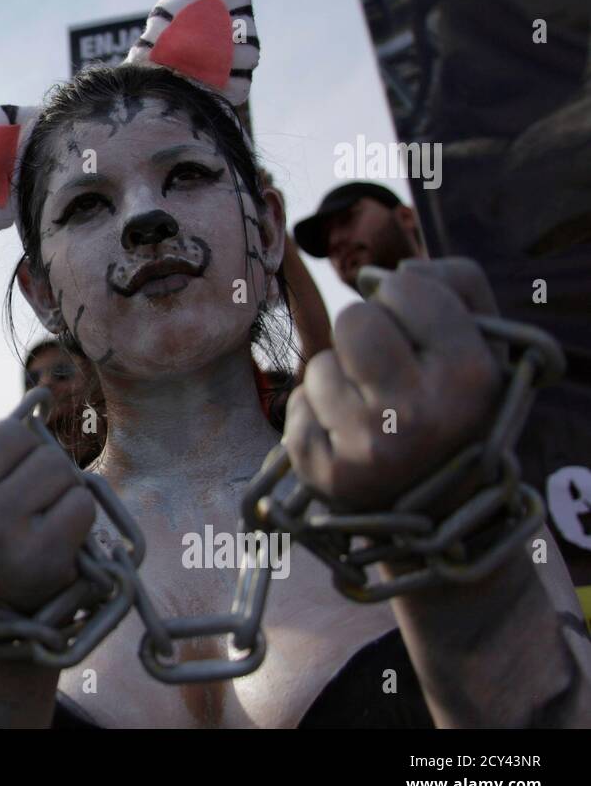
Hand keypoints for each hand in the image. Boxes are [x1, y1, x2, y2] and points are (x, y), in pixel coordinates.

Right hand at [0, 399, 95, 612]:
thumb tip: (26, 398)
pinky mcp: (38, 559)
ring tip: (28, 518)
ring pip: (53, 463)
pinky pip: (79, 500)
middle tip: (4, 499)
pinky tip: (49, 537)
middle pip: (13, 433)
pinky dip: (73, 513)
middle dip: (19, 458)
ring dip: (50, 486)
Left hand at [284, 257, 502, 511]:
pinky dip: (317, 414)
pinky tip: (347, 437)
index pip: (407, 287)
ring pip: (320, 364)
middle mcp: (419, 415)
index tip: (419, 334)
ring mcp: (367, 449)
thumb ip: (454, 284)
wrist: (443, 510)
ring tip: (371, 411)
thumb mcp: (486, 343)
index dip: (405, 301)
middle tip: (386, 370)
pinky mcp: (323, 472)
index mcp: (471, 377)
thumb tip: (380, 275)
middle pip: (353, 319)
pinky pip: (297, 404)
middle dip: (364, 335)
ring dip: (339, 379)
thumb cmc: (456, 404)